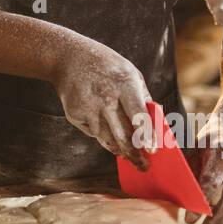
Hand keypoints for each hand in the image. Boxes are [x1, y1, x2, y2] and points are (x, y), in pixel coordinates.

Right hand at [49, 39, 155, 168]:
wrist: (67, 57)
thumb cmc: (106, 66)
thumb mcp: (129, 72)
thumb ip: (143, 97)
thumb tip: (155, 125)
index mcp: (124, 83)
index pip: (138, 116)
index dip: (146, 135)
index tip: (152, 151)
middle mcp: (105, 97)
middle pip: (123, 135)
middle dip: (134, 154)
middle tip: (144, 165)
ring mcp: (88, 107)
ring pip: (108, 140)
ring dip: (121, 151)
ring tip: (130, 158)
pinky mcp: (75, 114)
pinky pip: (94, 132)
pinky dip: (103, 134)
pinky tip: (106, 128)